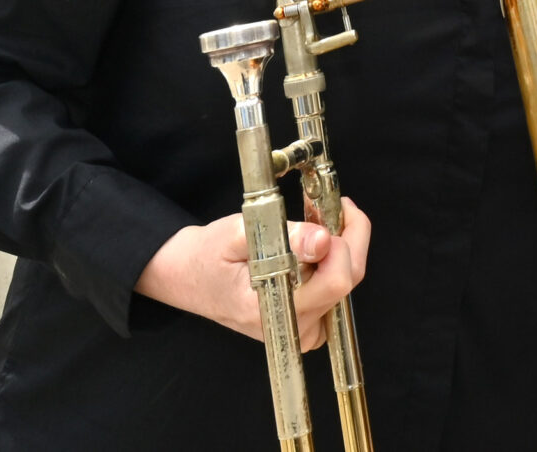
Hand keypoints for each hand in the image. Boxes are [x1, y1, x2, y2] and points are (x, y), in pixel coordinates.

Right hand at [136, 195, 371, 348]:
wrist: (189, 277)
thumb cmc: (207, 256)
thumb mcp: (236, 234)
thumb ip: (282, 238)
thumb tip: (323, 241)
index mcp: (271, 312)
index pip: (335, 282)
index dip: (340, 241)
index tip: (322, 209)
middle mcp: (291, 329)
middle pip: (347, 279)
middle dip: (343, 235)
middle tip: (318, 206)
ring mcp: (301, 330)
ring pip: (345, 282)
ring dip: (337, 246)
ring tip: (310, 222)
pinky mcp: (306, 324)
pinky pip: (336, 290)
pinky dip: (331, 260)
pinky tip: (311, 244)